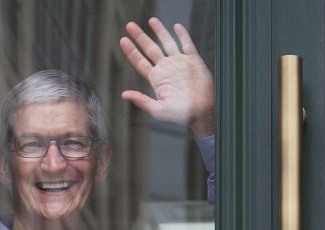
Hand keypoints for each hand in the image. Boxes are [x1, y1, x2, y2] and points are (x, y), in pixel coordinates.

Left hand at [119, 17, 214, 136]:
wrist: (201, 112)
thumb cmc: (180, 114)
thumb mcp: (158, 110)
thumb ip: (141, 101)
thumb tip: (124, 94)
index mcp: (157, 79)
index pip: (140, 62)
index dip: (131, 51)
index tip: (123, 40)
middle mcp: (166, 69)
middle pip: (150, 49)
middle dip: (140, 37)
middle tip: (130, 25)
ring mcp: (179, 63)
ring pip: (167, 43)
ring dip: (159, 31)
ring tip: (151, 20)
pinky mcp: (193, 61)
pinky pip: (187, 45)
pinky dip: (183, 35)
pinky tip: (176, 26)